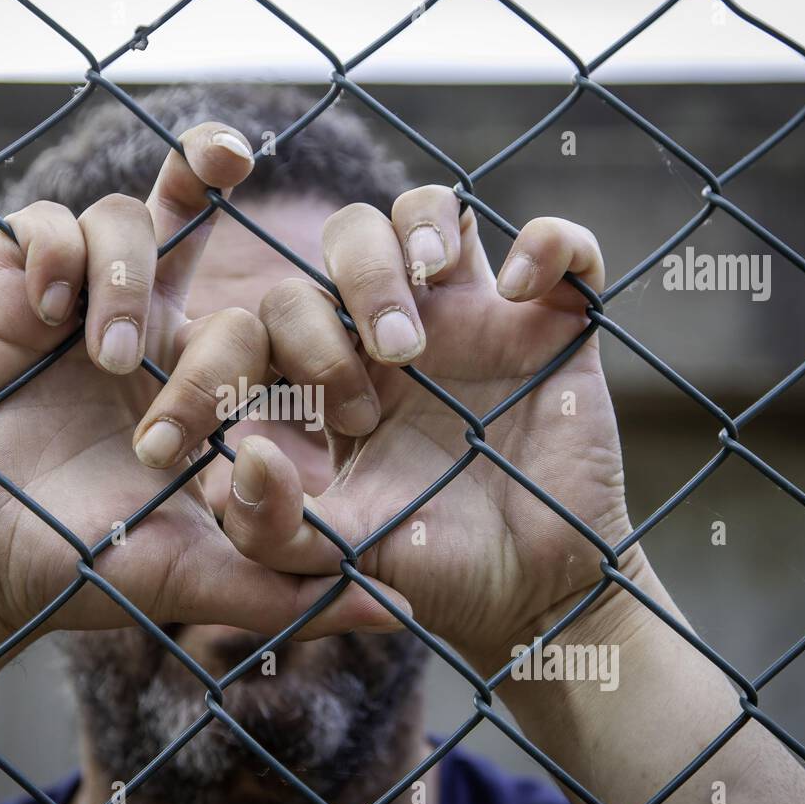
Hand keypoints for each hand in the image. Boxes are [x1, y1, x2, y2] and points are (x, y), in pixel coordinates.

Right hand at [0, 122, 404, 660]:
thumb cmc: (82, 570)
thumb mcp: (201, 576)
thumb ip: (297, 586)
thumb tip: (406, 614)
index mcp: (198, 373)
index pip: (265, 301)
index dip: (296, 297)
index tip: (292, 333)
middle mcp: (142, 325)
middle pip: (187, 199)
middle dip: (209, 164)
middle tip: (236, 161)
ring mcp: (72, 306)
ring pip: (118, 215)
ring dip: (123, 271)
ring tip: (106, 356)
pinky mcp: (3, 298)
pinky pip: (33, 224)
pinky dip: (51, 249)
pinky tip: (46, 312)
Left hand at [215, 187, 636, 672]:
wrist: (529, 592)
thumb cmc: (426, 567)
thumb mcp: (333, 556)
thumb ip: (267, 526)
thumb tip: (244, 456)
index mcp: (335, 374)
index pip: (283, 306)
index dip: (295, 340)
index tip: (348, 418)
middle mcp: (397, 333)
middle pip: (348, 236)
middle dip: (360, 280)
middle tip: (398, 356)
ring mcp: (476, 320)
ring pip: (428, 210)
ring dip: (420, 227)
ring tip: (433, 279)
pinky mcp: (556, 326)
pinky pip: (560, 244)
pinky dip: (546, 243)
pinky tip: (521, 290)